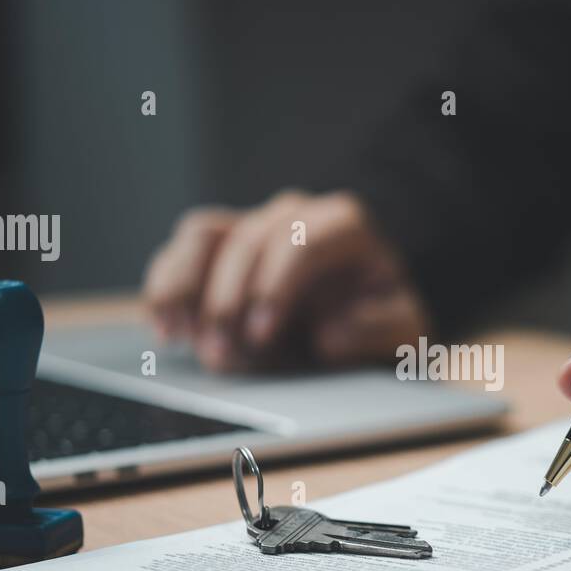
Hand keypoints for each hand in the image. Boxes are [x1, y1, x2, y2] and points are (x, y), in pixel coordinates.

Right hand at [143, 190, 430, 370]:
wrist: (369, 294)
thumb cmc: (384, 308)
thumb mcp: (405, 323)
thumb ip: (379, 327)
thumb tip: (329, 333)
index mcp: (343, 226)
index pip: (300, 241)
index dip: (275, 286)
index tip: (262, 332)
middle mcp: (292, 216)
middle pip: (245, 240)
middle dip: (227, 300)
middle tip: (222, 355)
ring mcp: (252, 226)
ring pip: (201, 235)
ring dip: (184, 288)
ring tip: (181, 338)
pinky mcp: (222, 248)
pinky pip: (181, 252)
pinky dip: (165, 287)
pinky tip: (165, 328)